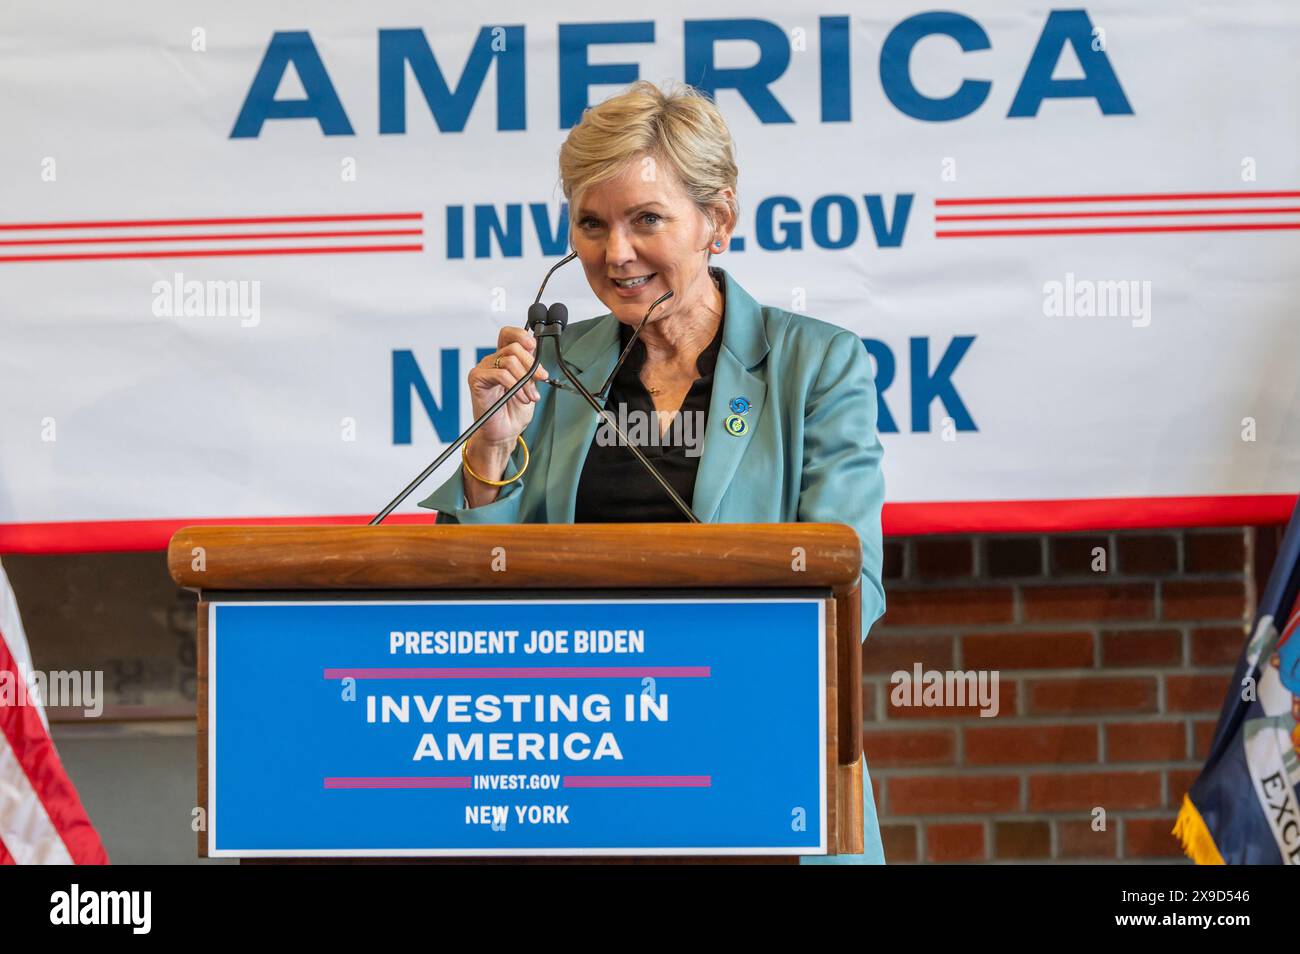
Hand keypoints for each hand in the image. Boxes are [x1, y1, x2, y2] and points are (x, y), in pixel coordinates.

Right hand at [469, 326, 549, 445]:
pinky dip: (515, 386)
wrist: (505, 432)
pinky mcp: (477, 379)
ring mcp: (483, 369)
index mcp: (503, 359)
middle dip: (532, 364)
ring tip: (530, 396)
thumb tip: (537, 353)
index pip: (508, 334)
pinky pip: (501, 374)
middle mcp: (492, 361)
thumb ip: (530, 367)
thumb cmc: (514, 411)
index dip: (521, 335)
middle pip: (513, 347)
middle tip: (541, 379)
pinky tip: (521, 398)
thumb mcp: (529, 385)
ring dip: (526, 380)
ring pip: (509, 361)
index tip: (534, 347)